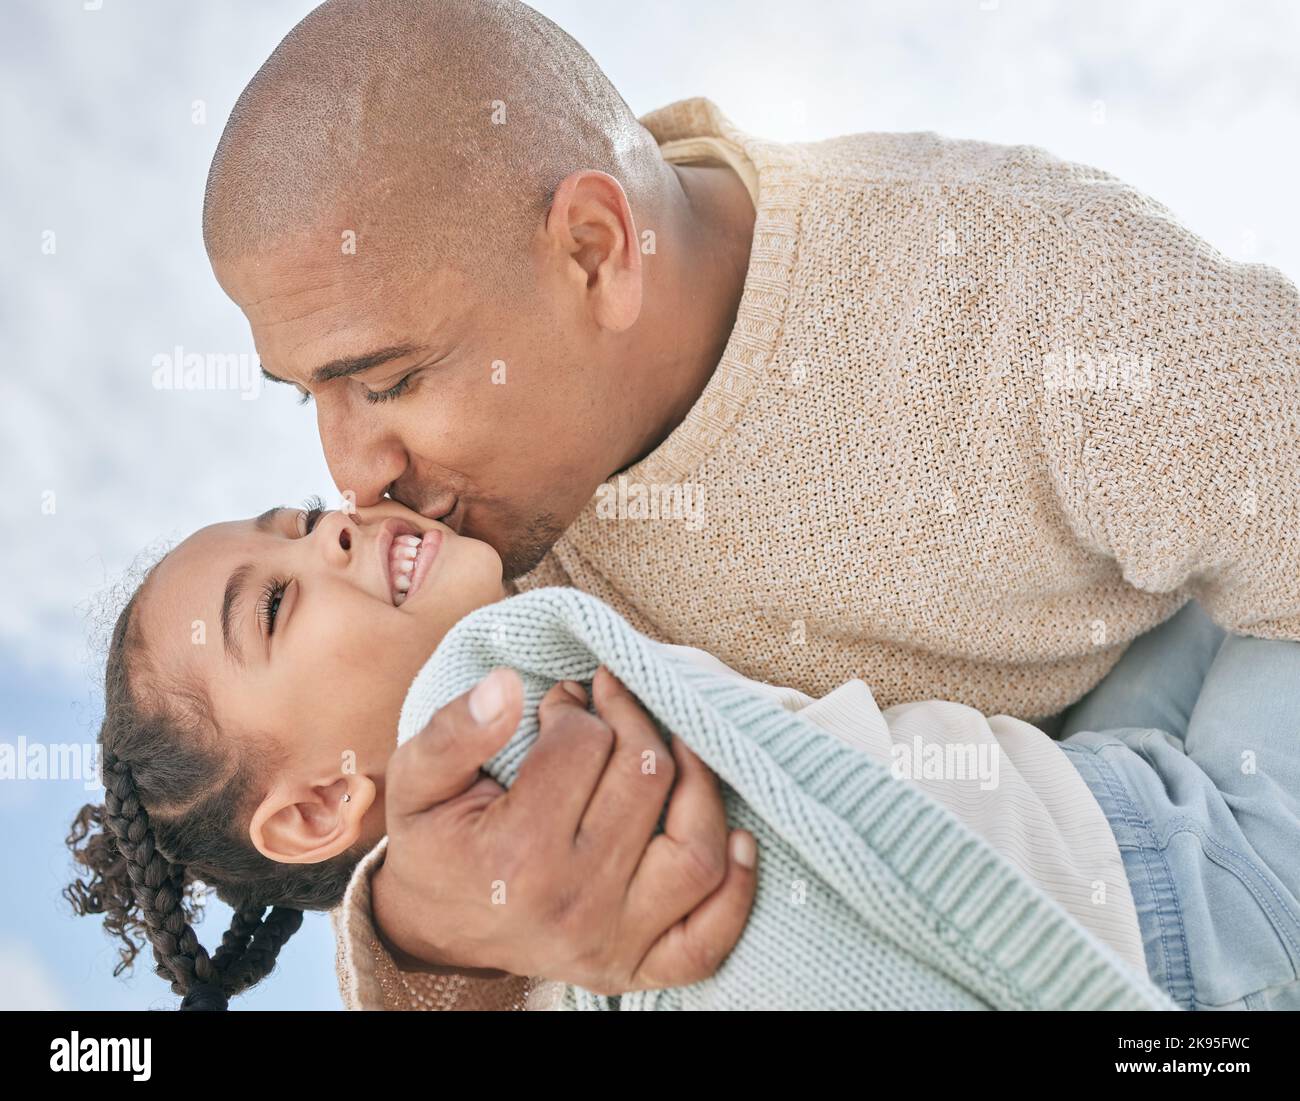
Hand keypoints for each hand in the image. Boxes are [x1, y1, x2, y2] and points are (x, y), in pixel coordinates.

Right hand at [372, 665, 757, 994]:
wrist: (431, 930)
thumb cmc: (434, 844)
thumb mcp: (416, 781)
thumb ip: (454, 731)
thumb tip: (508, 685)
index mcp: (516, 854)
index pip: (583, 746)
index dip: (575, 706)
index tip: (561, 700)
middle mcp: (573, 903)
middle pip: (646, 778)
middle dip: (634, 719)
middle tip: (613, 700)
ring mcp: (612, 941)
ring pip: (696, 850)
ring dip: (700, 783)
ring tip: (676, 744)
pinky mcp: (637, 968)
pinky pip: (710, 936)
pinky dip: (737, 889)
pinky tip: (738, 838)